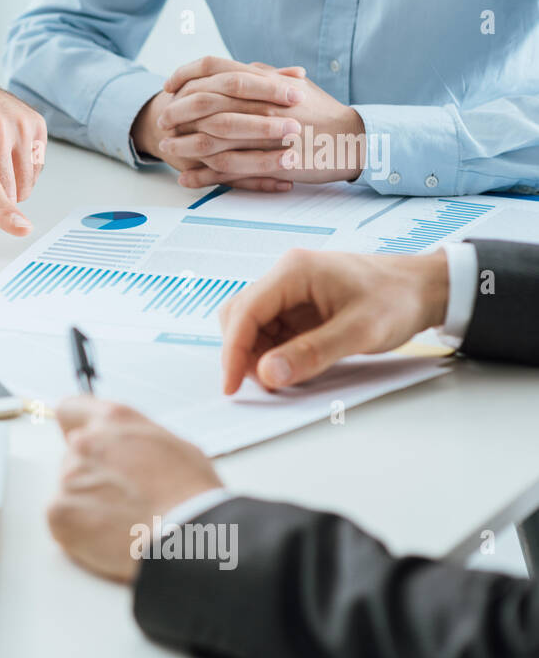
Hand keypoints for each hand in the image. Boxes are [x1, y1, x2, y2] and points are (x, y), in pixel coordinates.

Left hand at [49, 397, 220, 582]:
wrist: (185, 538)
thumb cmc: (190, 497)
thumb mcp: (175, 446)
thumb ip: (135, 439)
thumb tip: (127, 447)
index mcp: (114, 420)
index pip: (70, 409)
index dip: (77, 427)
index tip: (83, 441)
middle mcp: (85, 443)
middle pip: (74, 457)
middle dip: (93, 474)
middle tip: (123, 497)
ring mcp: (69, 478)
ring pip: (71, 490)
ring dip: (89, 503)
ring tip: (124, 520)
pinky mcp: (59, 513)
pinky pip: (63, 520)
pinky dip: (80, 530)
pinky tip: (110, 536)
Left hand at [160, 58, 365, 188]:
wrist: (351, 140)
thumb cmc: (322, 112)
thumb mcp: (294, 84)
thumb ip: (265, 74)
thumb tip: (242, 67)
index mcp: (263, 80)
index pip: (214, 67)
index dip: (186, 74)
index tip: (169, 86)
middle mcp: (260, 103)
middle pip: (205, 103)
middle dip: (177, 112)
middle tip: (161, 121)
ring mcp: (263, 134)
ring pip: (211, 138)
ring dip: (183, 145)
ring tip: (166, 150)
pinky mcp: (267, 163)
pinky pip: (227, 169)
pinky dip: (202, 175)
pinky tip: (186, 179)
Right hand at [218, 248, 449, 394]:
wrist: (425, 288)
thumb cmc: (398, 299)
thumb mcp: (359, 330)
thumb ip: (311, 353)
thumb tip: (268, 373)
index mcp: (293, 271)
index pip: (244, 312)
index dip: (233, 351)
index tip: (232, 385)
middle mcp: (285, 276)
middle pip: (239, 317)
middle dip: (244, 353)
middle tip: (265, 383)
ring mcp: (290, 291)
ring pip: (252, 326)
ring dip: (259, 354)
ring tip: (285, 376)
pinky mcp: (298, 306)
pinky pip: (271, 331)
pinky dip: (274, 353)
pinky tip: (294, 366)